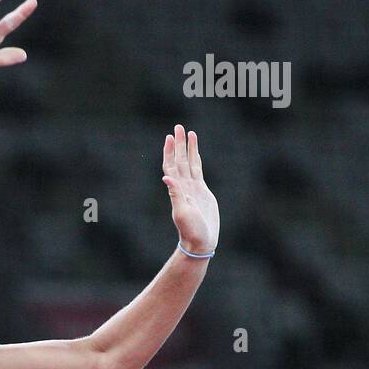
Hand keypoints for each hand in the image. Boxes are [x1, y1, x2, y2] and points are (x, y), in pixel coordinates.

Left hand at [162, 125, 219, 254]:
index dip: (169, 152)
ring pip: (189, 163)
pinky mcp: (201, 191)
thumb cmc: (191, 231)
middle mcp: (183, 186)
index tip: (169, 137)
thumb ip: (175, 194)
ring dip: (187, 148)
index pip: (171, 166)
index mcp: (177, 190)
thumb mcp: (182, 212)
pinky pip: (197, 170)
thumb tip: (166, 178)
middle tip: (178, 126)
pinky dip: (196, 158)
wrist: (201, 242)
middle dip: (178, 144)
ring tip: (188, 132)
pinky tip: (195, 151)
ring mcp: (192, 188)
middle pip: (179, 160)